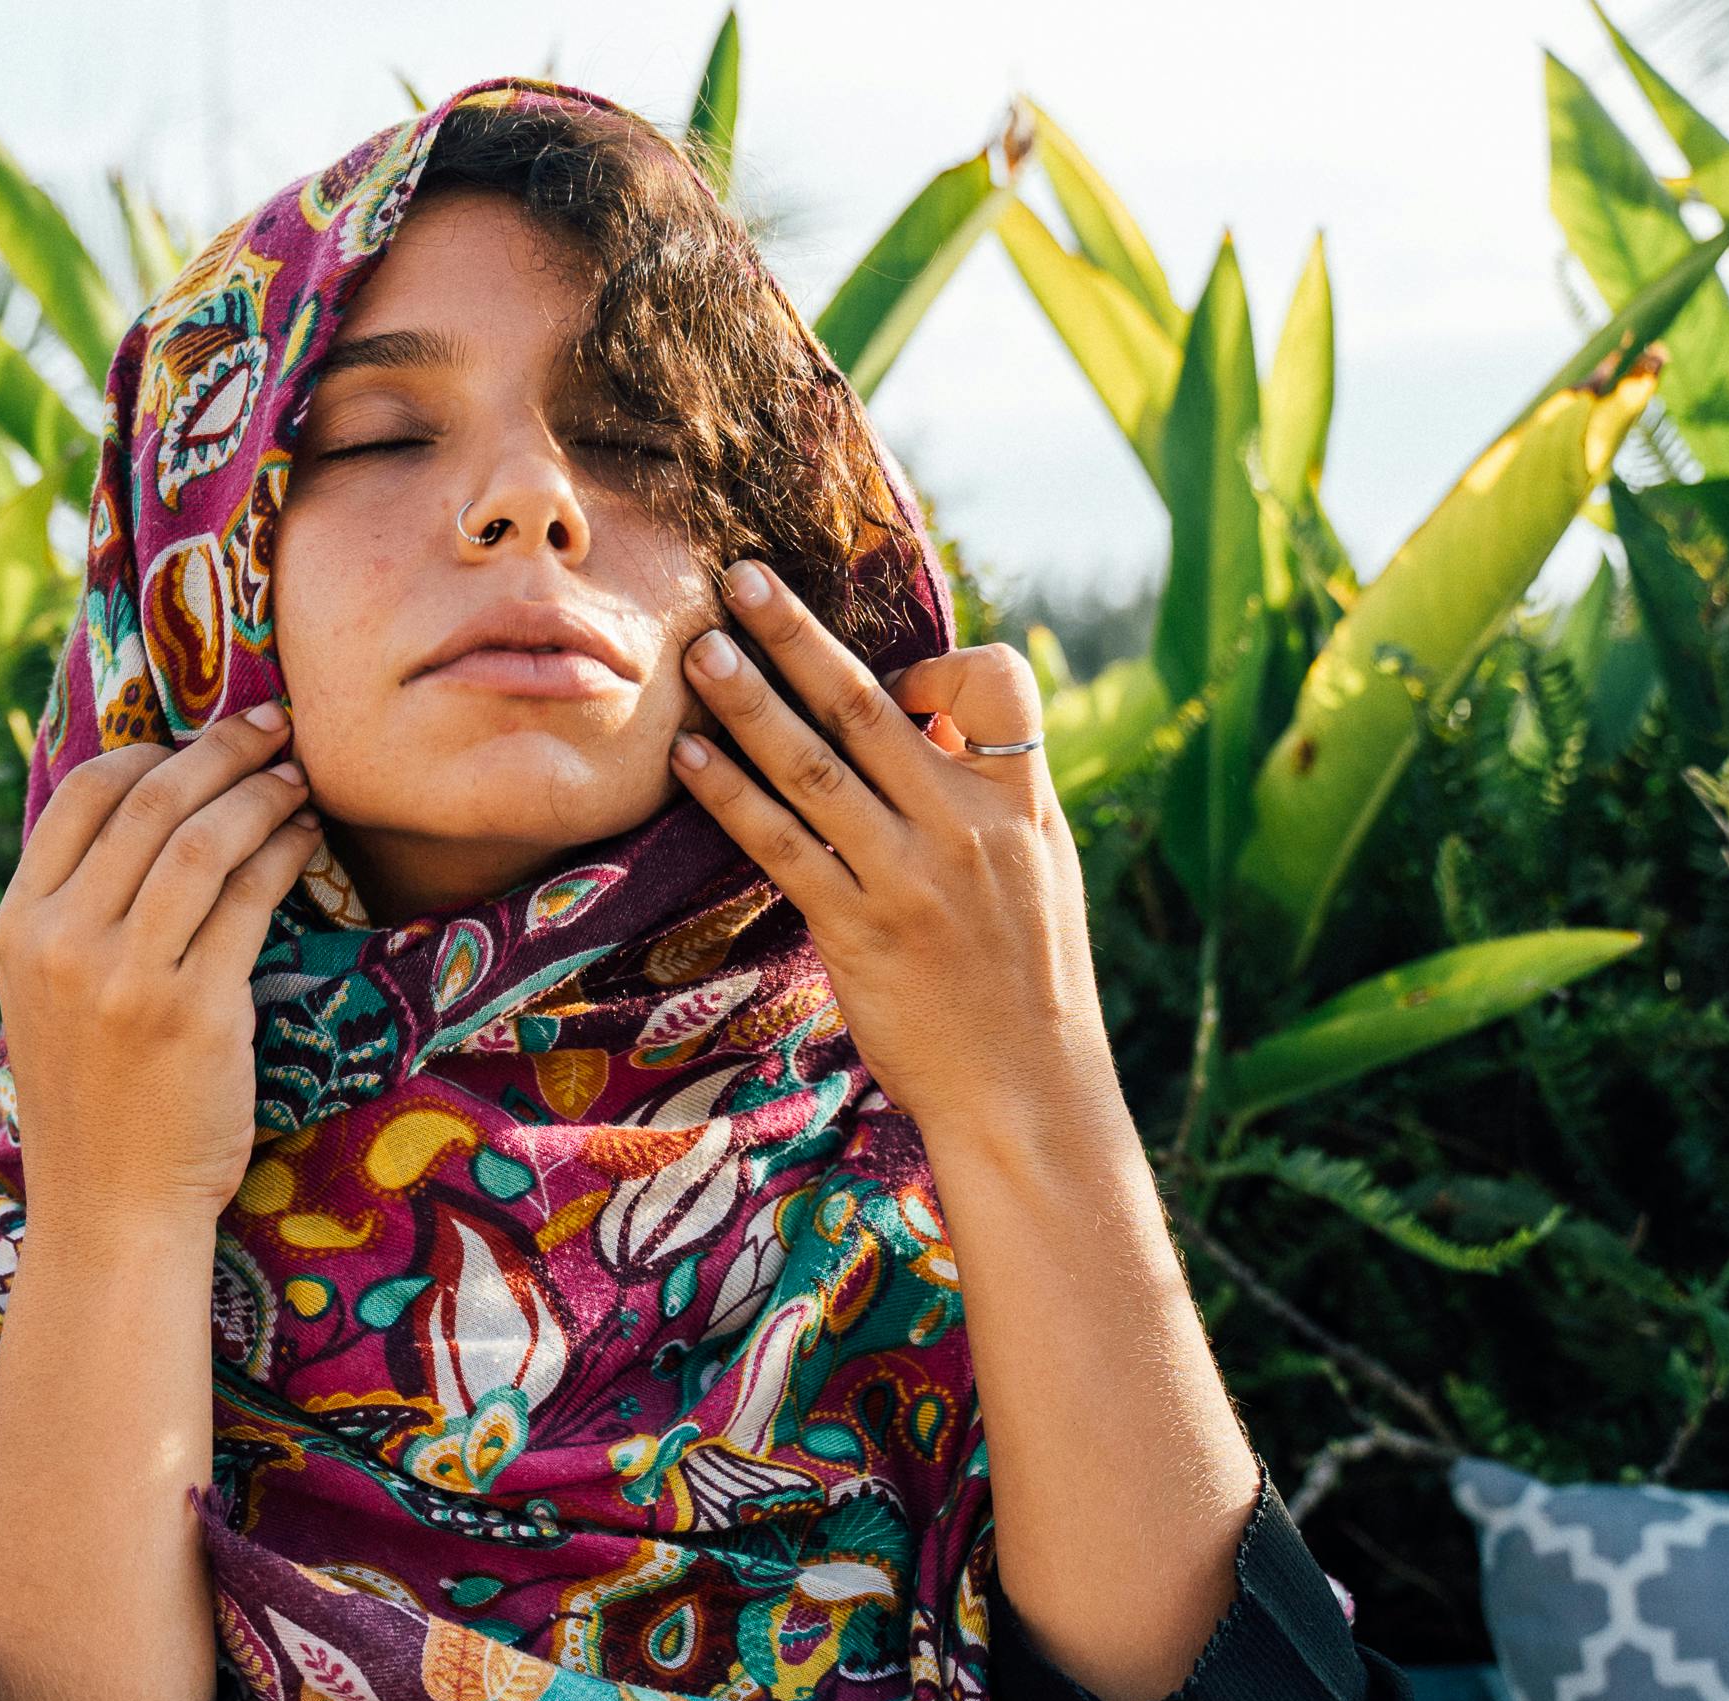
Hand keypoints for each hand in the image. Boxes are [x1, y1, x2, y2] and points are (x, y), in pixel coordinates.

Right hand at [0, 704, 327, 1234]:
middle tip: (276, 725)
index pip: (83, 795)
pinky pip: (247, 898)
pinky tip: (306, 840)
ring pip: (202, 839)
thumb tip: (146, 812)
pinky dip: (283, 854)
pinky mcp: (191, 1011)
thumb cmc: (95, 1102)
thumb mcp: (50, 996)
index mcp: (17, 926)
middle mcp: (60, 941)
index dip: (153, 749)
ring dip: (261, 792)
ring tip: (299, 778)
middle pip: (150, 801)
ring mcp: (123, 976)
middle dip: (222, 749)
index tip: (202, 736)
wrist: (110, 1210)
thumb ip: (79, 912)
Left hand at [667, 560, 1119, 1157]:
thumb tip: (928, 734)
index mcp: (1023, 804)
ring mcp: (912, 876)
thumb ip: (989, 805)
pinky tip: (689, 757)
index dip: (937, 661)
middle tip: (741, 577)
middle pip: (871, 704)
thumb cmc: (1026, 988)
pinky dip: (732, 794)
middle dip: (798, 634)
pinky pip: (783, 845)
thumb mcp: (1038, 877)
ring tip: (700, 650)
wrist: (1030, 1095)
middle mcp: (969, 826)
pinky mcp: (861, 929)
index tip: (892, 671)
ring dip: (749, 699)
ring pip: (815, 764)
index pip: (997, 683)